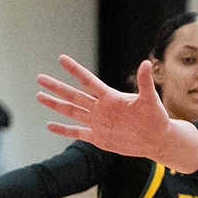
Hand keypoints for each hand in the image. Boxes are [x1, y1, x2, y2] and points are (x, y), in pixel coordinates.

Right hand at [38, 56, 173, 160]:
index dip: (75, 70)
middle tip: (39, 77)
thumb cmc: (156, 118)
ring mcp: (98, 123)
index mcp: (110, 97)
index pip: (88, 81)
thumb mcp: (150, 100)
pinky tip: (50, 125)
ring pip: (71, 112)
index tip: (61, 58)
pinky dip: (63, 130)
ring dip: (55, 105)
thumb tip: (146, 63)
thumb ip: (145, 83)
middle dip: (56, 87)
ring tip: (39, 96)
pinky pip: (77, 133)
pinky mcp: (98, 138)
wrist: (157, 139)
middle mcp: (100, 108)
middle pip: (73, 95)